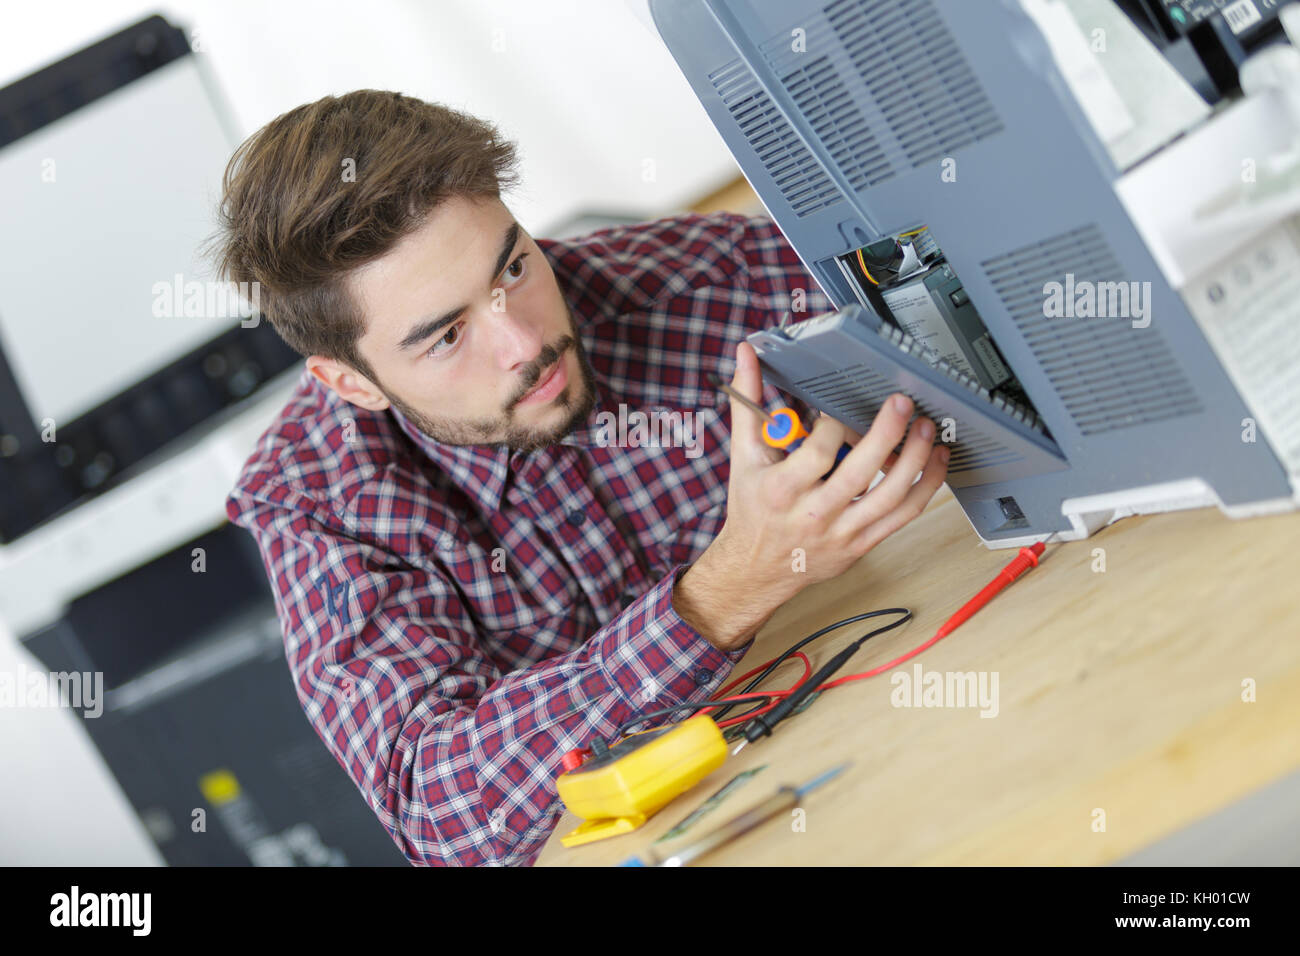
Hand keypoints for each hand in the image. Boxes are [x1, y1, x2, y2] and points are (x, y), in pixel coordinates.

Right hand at [673, 341, 948, 649]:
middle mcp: (813, 514)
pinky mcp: (861, 543)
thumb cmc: (752, 508)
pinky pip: (902, 516)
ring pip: (889, 497)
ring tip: (925, 429)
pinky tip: (934, 461)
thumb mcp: (743, 455)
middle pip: (859, 474)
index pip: (816, 455)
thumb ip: (747, 403)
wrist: (756, 567)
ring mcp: (841, 532)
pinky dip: (924, 487)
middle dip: (885, 434)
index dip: (833, 426)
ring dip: (914, 460)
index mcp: (781, 490)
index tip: (840, 406)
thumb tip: (746, 356)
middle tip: (901, 403)